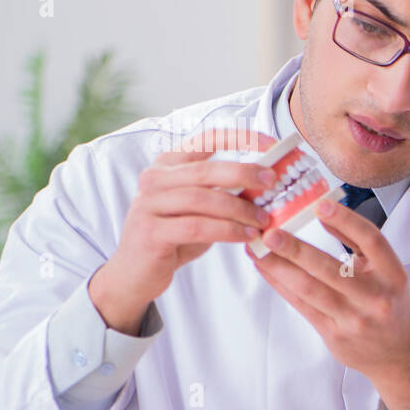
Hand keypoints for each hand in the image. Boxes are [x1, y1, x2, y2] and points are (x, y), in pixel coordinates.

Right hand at [90, 129, 278, 334]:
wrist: (137, 272)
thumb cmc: (176, 237)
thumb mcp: (201, 209)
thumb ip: (224, 193)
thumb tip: (267, 183)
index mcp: (168, 165)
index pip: (206, 139)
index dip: (240, 138)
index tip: (271, 144)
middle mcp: (154, 179)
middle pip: (205, 170)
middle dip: (244, 173)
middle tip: (273, 181)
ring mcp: (149, 205)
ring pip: (202, 199)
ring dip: (240, 209)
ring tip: (264, 220)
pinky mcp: (150, 232)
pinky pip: (197, 227)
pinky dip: (227, 231)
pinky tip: (247, 236)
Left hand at [247, 196, 409, 409]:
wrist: (399, 352)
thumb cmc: (389, 303)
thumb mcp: (386, 271)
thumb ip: (358, 242)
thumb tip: (325, 212)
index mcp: (393, 275)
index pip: (371, 241)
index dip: (346, 221)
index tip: (320, 206)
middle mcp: (376, 297)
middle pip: (331, 268)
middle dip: (296, 250)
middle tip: (270, 233)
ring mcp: (355, 319)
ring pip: (311, 289)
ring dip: (280, 268)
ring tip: (257, 251)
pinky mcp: (336, 335)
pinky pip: (303, 306)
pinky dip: (282, 286)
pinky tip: (267, 270)